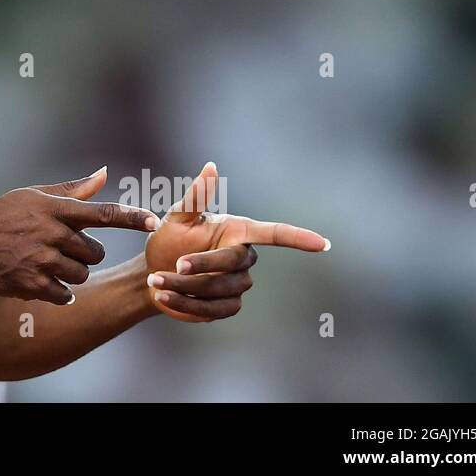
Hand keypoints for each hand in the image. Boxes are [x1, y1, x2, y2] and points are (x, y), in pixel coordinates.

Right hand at [0, 167, 158, 305]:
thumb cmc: (3, 216)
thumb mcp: (34, 196)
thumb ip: (72, 191)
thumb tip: (103, 174)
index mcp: (55, 209)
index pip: (102, 213)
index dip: (131, 217)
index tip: (153, 222)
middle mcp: (52, 233)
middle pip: (95, 252)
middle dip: (85, 253)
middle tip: (61, 248)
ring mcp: (42, 260)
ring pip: (81, 274)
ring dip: (71, 273)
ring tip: (48, 263)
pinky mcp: (32, 284)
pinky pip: (64, 294)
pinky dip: (60, 292)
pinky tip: (44, 281)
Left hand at [144, 161, 328, 322]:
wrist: (152, 274)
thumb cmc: (167, 240)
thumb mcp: (177, 218)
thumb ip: (196, 198)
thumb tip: (211, 167)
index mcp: (237, 231)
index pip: (274, 234)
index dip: (298, 238)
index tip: (324, 244)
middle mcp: (243, 257)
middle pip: (234, 262)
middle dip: (203, 264)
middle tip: (175, 264)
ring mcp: (238, 284)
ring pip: (221, 288)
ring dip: (186, 285)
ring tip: (157, 280)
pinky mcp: (228, 306)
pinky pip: (213, 309)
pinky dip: (186, 303)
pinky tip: (164, 297)